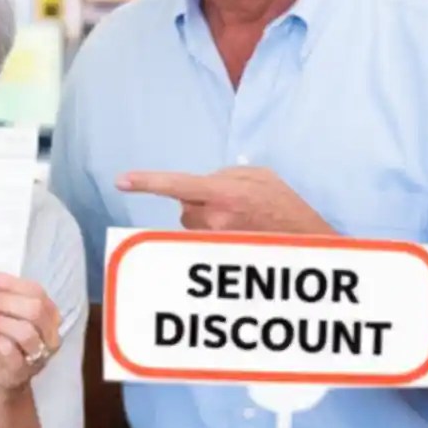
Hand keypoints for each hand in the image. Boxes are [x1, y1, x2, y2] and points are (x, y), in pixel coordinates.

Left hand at [0, 273, 61, 394]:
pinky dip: (3, 345)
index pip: (37, 292)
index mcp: (50, 316)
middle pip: (34, 310)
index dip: (14, 284)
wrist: (2, 378)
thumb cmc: (5, 340)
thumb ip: (5, 299)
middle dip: (4, 300)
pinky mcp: (20, 373)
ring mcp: (38, 356)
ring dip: (0, 320)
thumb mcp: (9, 316)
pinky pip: (15, 357)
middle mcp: (51, 336)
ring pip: (26, 332)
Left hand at [116, 166, 335, 235]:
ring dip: (207, 219)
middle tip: (232, 204)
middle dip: (199, 202)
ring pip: (192, 225)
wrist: (305, 240)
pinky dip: (214, 233)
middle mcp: (214, 219)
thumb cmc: (283, 205)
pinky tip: (238, 232)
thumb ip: (225, 173)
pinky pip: (202, 239)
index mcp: (224, 193)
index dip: (147, 182)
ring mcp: (214, 241)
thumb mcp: (258, 176)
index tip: (122, 180)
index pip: (177, 185)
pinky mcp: (217, 253)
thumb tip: (204, 181)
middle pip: (184, 207)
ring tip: (240, 220)